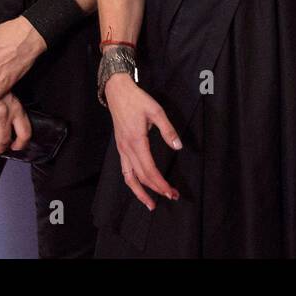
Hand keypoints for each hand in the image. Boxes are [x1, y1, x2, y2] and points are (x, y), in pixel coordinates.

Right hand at [104, 72, 180, 209]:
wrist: (117, 92)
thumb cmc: (137, 100)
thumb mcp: (156, 111)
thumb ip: (168, 130)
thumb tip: (178, 146)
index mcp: (136, 141)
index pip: (149, 170)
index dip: (160, 183)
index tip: (171, 192)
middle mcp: (127, 149)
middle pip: (141, 177)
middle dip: (156, 190)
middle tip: (171, 196)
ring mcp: (121, 149)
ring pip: (129, 178)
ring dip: (140, 192)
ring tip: (150, 204)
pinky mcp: (120, 147)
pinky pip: (125, 170)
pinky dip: (132, 182)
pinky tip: (139, 187)